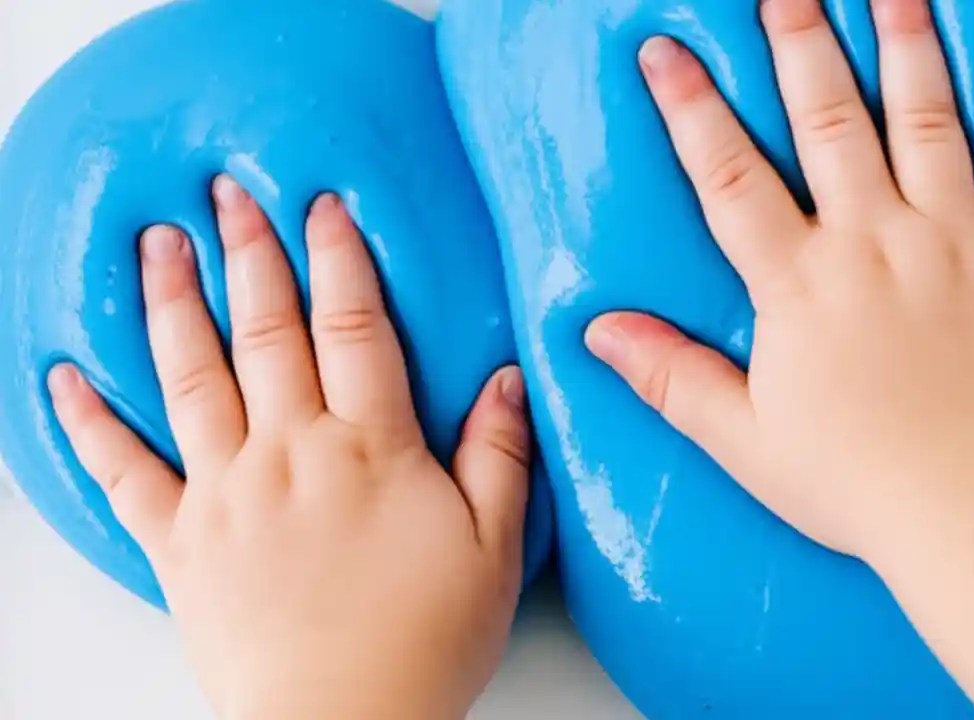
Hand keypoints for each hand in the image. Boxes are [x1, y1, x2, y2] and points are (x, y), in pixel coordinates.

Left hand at [49, 177, 528, 718]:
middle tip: (228, 191)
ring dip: (171, 303)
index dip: (339, 258)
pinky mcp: (179, 541)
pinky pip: (122, 472)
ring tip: (156, 243)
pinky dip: (89, 421)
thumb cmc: (425, 641)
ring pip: (190, 377)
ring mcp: (224, 494)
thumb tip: (507, 376)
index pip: (352, 327)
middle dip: (249, 253)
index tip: (321, 203)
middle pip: (264, 332)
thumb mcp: (493, 547)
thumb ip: (498, 454)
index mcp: (367, 448)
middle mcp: (287, 453)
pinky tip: (64, 376)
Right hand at [590, 2, 973, 717]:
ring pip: (928, 120)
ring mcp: (956, 241)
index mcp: (800, 284)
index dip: (691, 110)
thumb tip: (596, 330)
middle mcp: (875, 241)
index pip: (729, 178)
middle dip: (801, 44)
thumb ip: (672, 375)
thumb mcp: (745, 439)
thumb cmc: (860, 484)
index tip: (664, 50)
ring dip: (909, 44)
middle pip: (830, 121)